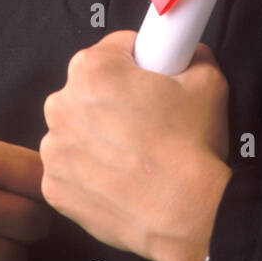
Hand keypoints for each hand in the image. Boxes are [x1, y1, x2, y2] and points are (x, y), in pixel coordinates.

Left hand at [40, 32, 232, 260]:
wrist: (186, 212)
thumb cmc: (191, 150)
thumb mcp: (207, 79)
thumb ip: (189, 54)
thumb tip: (187, 53)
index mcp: (94, 69)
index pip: (114, 48)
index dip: (139, 60)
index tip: (149, 76)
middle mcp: (63, 105)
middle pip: (90, 88)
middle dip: (116, 98)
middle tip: (149, 118)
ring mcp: (55, 150)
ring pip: (78, 129)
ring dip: (100, 135)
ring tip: (137, 152)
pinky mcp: (54, 188)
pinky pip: (71, 168)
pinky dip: (91, 171)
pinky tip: (121, 176)